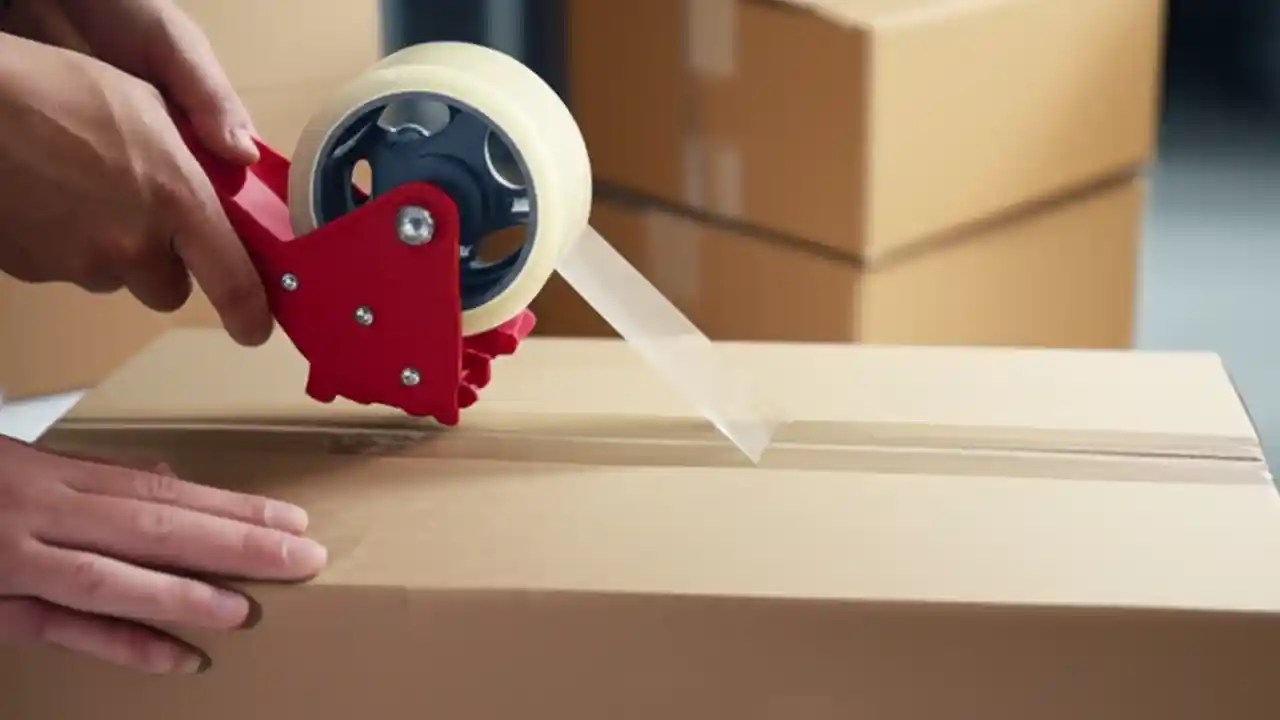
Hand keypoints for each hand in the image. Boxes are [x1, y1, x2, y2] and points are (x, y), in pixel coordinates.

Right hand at [0, 1, 272, 345]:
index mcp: (177, 201)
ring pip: (114, 278)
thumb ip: (198, 151)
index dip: (250, 313)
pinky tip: (47, 198)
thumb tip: (238, 165)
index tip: (256, 328)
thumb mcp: (147, 104)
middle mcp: (134, 245)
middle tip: (142, 218)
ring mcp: (80, 263)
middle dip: (162, 264)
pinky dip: (64, 245)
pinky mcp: (34, 271)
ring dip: (110, 252)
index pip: (231, 282)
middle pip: (168, 289)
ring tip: (82, 194)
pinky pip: (66, 269)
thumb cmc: (59, 91)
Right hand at [0, 437, 327, 673]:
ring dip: (183, 592)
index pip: (156, 489)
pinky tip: (178, 660)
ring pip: (108, 574)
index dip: (227, 505)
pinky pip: (54, 626)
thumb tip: (164, 477)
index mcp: (46, 474)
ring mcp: (7, 559)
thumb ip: (88, 475)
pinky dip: (118, 643)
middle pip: (151, 523)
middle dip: (233, 541)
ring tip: (250, 606)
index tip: (289, 518)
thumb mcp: (15, 463)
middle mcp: (35, 511)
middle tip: (304, 555)